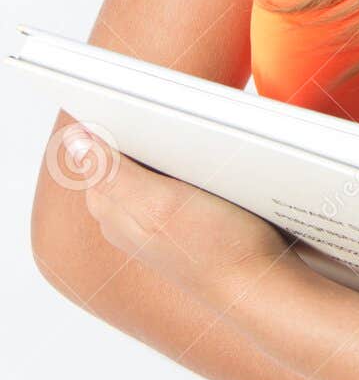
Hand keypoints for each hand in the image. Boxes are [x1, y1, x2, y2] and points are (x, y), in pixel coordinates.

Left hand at [61, 120, 295, 312]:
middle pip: (122, 155)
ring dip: (165, 144)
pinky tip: (206, 157)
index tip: (134, 92)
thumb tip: (74, 140)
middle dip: (139, 128)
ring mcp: (154, 222)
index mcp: (112, 209)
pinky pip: (171, 181)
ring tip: (192, 127)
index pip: (96, 148)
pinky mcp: (182, 224)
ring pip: (148, 166)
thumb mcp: (160, 205)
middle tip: (170, 105)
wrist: (262, 287)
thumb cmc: (216, 250)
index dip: (112, 117)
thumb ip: (113, 174)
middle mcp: (126, 217)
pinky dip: (183, 164)